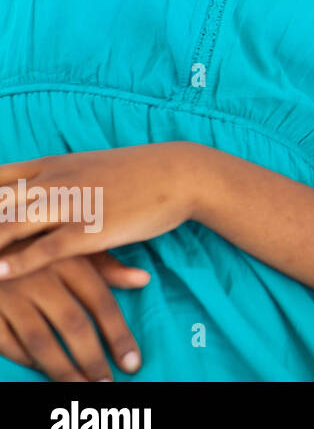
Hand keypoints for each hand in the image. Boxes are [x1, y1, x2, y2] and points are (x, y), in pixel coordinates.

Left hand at [0, 141, 202, 278]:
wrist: (181, 172)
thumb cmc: (142, 172)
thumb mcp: (94, 166)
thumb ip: (63, 176)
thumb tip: (39, 186)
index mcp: (55, 166)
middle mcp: (55, 182)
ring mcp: (71, 205)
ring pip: (12, 225)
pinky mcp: (90, 229)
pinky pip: (46, 248)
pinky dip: (17, 262)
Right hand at [0, 250, 148, 380]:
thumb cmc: (38, 246)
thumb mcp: (73, 248)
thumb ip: (107, 266)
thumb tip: (145, 279)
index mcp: (69, 261)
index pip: (101, 303)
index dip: (118, 336)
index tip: (132, 363)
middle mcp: (41, 277)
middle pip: (73, 325)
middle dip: (92, 359)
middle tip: (107, 384)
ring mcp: (11, 294)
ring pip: (40, 341)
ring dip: (62, 369)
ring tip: (81, 387)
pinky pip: (7, 343)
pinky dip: (25, 360)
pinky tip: (42, 370)